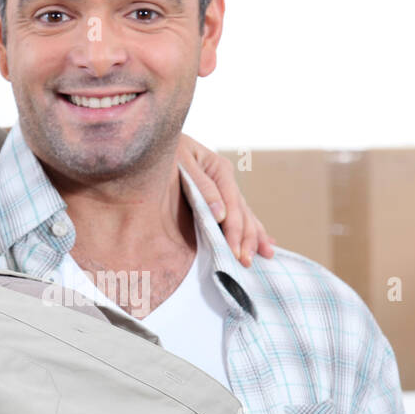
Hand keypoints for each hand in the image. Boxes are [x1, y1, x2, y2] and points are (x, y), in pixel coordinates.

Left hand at [175, 133, 276, 267]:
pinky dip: (251, 229)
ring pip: (245, 215)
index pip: (232, 204)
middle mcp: (225, 180)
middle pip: (242, 212)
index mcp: (219, 169)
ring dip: (255, 236)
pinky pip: (237, 216)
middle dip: (247, 239)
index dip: (235, 230)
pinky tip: (264, 242)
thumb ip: (201, 187)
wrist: (147, 151)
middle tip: (247, 262)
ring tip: (267, 254)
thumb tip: (221, 215)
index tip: (235, 252)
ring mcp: (222, 191)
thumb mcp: (181, 163)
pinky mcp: (215, 201)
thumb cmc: (162, 154)